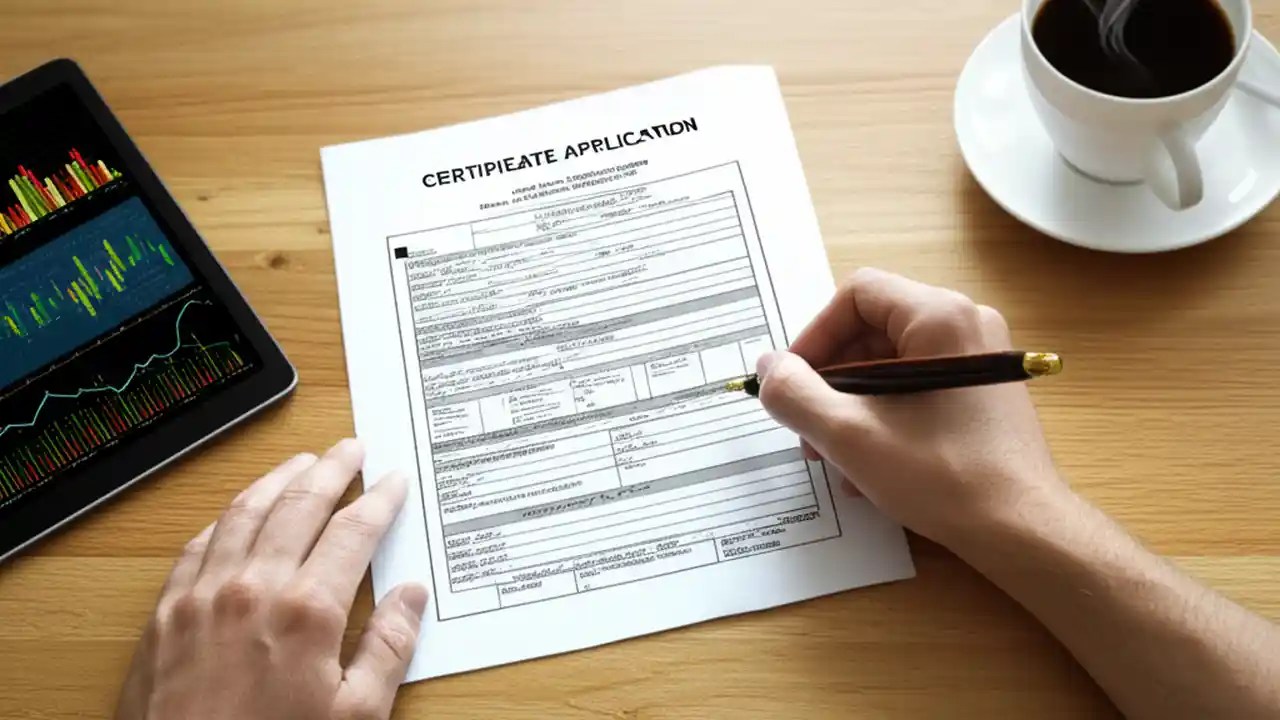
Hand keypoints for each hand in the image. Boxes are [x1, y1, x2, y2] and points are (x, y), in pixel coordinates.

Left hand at [114, 439, 426, 719]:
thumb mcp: (355, 718)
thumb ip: (388, 650)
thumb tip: (411, 597)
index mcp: (308, 611)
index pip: (354, 532)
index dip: (380, 500)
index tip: (394, 481)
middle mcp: (253, 589)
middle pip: (299, 505)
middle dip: (332, 470)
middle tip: (352, 448)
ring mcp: (203, 596)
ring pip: (245, 512)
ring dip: (278, 480)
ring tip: (302, 462)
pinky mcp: (165, 614)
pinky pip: (199, 544)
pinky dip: (226, 517)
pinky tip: (239, 511)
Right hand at [755, 268, 1066, 547]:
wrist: (1023, 529)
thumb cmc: (944, 477)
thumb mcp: (849, 436)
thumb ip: (796, 395)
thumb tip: (769, 369)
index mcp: (939, 317)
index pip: (857, 295)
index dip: (815, 335)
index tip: (793, 382)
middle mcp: (966, 325)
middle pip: (873, 331)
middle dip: (830, 381)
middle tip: (808, 429)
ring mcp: (979, 359)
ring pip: (892, 365)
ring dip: (852, 407)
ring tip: (834, 456)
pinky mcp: (984, 392)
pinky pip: (918, 387)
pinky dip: (885, 417)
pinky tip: (869, 466)